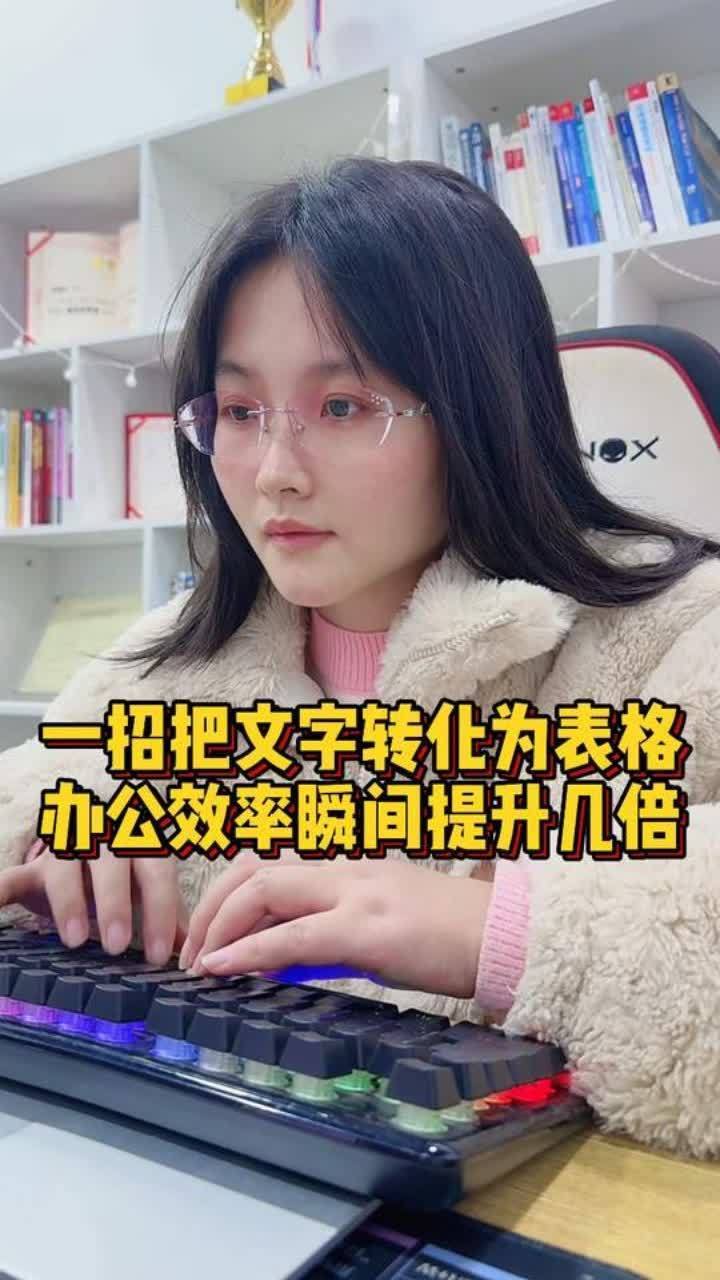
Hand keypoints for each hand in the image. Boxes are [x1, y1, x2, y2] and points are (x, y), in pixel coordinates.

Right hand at [0, 843, 186, 965]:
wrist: (86, 843)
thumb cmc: (126, 874)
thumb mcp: (149, 890)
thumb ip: (170, 914)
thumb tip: (195, 949)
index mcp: (140, 845)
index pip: (156, 872)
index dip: (159, 912)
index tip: (157, 955)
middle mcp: (104, 840)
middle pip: (110, 863)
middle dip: (114, 902)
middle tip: (117, 944)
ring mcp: (65, 852)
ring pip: (65, 866)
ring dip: (69, 900)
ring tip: (73, 939)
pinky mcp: (31, 869)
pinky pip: (11, 877)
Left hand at [180, 854, 493, 999]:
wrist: (509, 938)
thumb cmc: (454, 938)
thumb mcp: (384, 929)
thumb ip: (335, 934)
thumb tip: (282, 957)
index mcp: (349, 870)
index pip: (270, 866)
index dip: (226, 897)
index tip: (206, 936)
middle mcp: (346, 872)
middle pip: (254, 871)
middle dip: (209, 910)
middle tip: (190, 954)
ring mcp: (357, 896)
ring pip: (264, 892)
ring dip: (218, 927)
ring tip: (199, 964)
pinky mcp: (369, 931)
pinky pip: (292, 936)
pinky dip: (247, 950)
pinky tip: (222, 968)